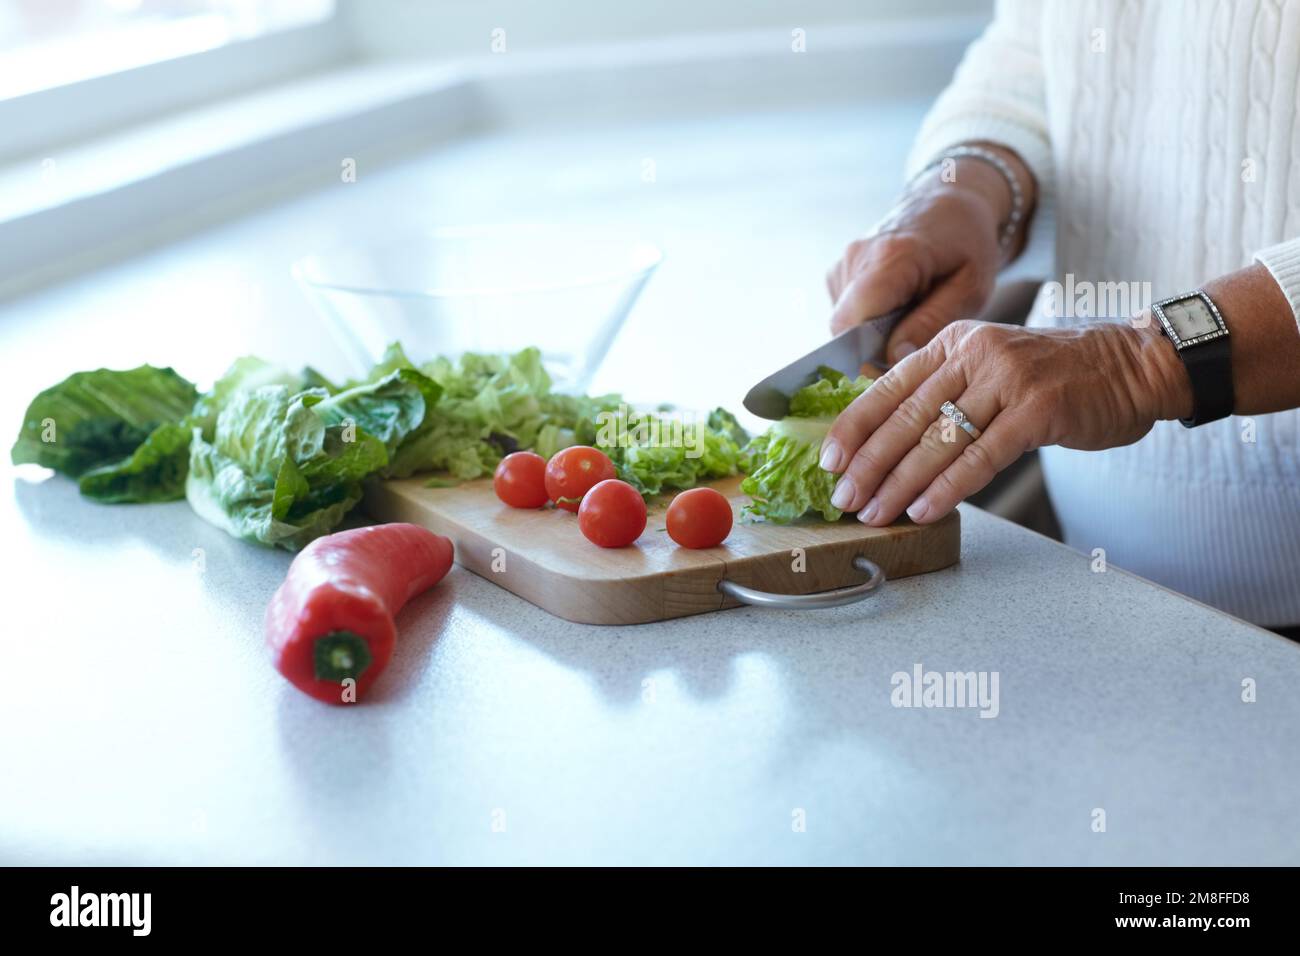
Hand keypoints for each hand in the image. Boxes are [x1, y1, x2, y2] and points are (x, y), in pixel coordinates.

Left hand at [816, 317, 1193, 524]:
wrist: (1130, 366)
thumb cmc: (1052, 378)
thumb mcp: (988, 368)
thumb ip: (943, 392)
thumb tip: (885, 442)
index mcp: (953, 343)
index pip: (888, 388)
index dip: (854, 428)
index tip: (828, 463)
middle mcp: (975, 354)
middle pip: (907, 418)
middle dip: (869, 465)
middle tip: (844, 500)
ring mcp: (1007, 379)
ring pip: (939, 440)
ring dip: (901, 484)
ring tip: (876, 513)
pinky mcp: (1038, 409)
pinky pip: (981, 457)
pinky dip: (948, 489)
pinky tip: (924, 511)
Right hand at [826, 160, 1008, 362]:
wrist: (948, 202)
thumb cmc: (967, 245)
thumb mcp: (970, 289)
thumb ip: (931, 323)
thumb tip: (893, 359)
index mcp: (892, 257)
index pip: (855, 321)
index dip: (868, 355)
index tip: (894, 368)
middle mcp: (857, 257)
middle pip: (845, 327)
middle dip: (872, 347)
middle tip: (910, 346)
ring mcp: (842, 262)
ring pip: (843, 322)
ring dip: (872, 333)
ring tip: (908, 317)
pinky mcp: (837, 271)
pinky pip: (844, 311)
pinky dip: (867, 320)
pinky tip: (895, 306)